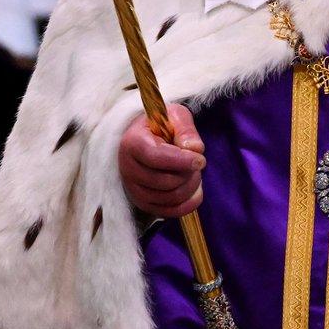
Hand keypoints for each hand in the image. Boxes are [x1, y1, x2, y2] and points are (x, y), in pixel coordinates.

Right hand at [118, 104, 205, 218]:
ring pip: (169, 198)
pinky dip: (188, 204)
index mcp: (132, 142)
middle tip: (197, 162)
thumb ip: (185, 130)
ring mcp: (133, 188)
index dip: (181, 161)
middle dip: (189, 173)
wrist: (148, 138)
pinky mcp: (142, 203)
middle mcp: (128, 168)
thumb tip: (195, 149)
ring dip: (190, 186)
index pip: (155, 157)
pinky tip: (197, 192)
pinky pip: (168, 212)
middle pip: (164, 181)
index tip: (200, 160)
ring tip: (194, 172)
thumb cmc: (162, 125)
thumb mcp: (175, 116)